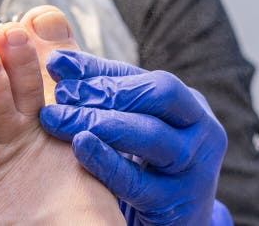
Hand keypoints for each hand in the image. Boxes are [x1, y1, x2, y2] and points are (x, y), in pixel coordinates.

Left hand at [39, 51, 229, 225]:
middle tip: (59, 93)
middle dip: (104, 90)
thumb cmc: (145, 170)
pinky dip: (108, 162)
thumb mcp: (132, 127)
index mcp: (189, 105)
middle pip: (158, 95)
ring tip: (57, 117)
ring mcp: (196, 167)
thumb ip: (101, 93)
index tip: (57, 63)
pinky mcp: (180, 203)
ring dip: (99, 122)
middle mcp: (202, 130)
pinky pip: (140, 181)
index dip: (96, 68)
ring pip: (150, 135)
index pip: (140, 76)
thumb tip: (56, 54)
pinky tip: (80, 147)